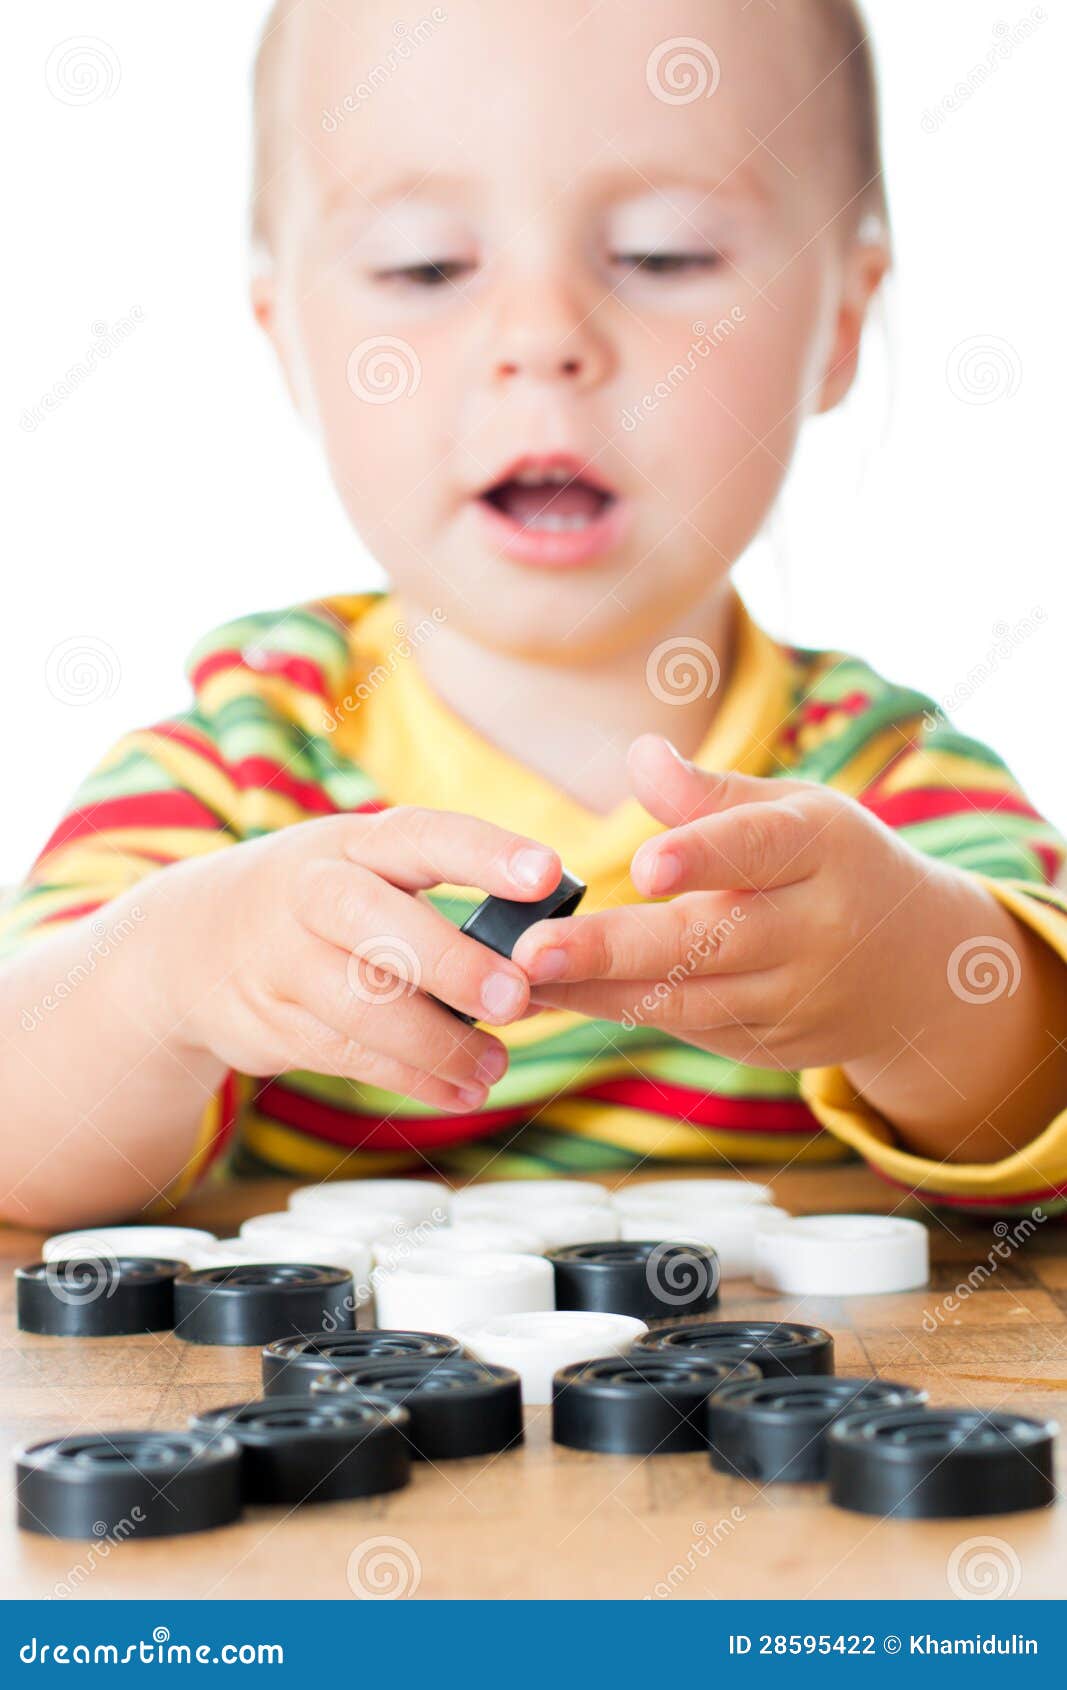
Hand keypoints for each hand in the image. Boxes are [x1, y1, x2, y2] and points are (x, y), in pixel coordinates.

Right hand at [152, 807, 560, 1112]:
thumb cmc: (322, 903)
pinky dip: (412, 1080)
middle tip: (517, 998)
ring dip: (439, 1044)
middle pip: (380, 926)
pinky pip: (348, 1057)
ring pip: (363, 1007)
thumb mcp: (365, 872)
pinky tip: (459, 1090)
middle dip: (454, 965)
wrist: (190, 941)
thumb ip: (441, 900)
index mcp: (352, 843)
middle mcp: (310, 892)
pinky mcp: (268, 1022)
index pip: (422, 835)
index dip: (484, 853)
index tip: (547, 873)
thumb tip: (544, 954)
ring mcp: (280, 959)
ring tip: (495, 1065)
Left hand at [511, 734, 952, 1072]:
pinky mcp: (765, 1044)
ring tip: (513, 978)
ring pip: (685, 1000)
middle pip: (709, 941)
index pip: (758, 850)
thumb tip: (641, 756)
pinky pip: (682, 1028)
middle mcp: (814, 929)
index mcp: (821, 849)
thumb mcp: (793, 811)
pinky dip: (612, 1011)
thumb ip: (711, 795)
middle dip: (614, 949)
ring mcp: (792, 998)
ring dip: (592, 990)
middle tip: (531, 948)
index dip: (704, 856)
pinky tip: (548, 996)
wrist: (916, 968)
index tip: (644, 865)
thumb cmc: (830, 864)